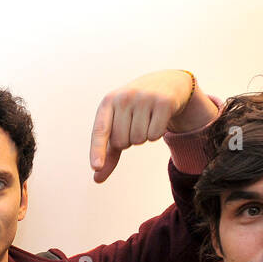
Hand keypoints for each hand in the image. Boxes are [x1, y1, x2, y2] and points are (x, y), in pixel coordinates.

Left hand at [89, 69, 215, 181]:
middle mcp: (125, 97)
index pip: (100, 130)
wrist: (166, 83)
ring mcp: (145, 98)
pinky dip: (156, 133)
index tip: (96, 166)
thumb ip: (108, 152)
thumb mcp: (119, 124)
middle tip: (136, 123)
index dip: (97, 150)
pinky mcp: (164, 102)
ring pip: (139, 140)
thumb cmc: (136, 109)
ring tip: (147, 119)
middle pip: (121, 142)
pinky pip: (155, 135)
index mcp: (109, 101)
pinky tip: (158, 118)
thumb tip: (97, 179)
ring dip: (143, 137)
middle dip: (128, 141)